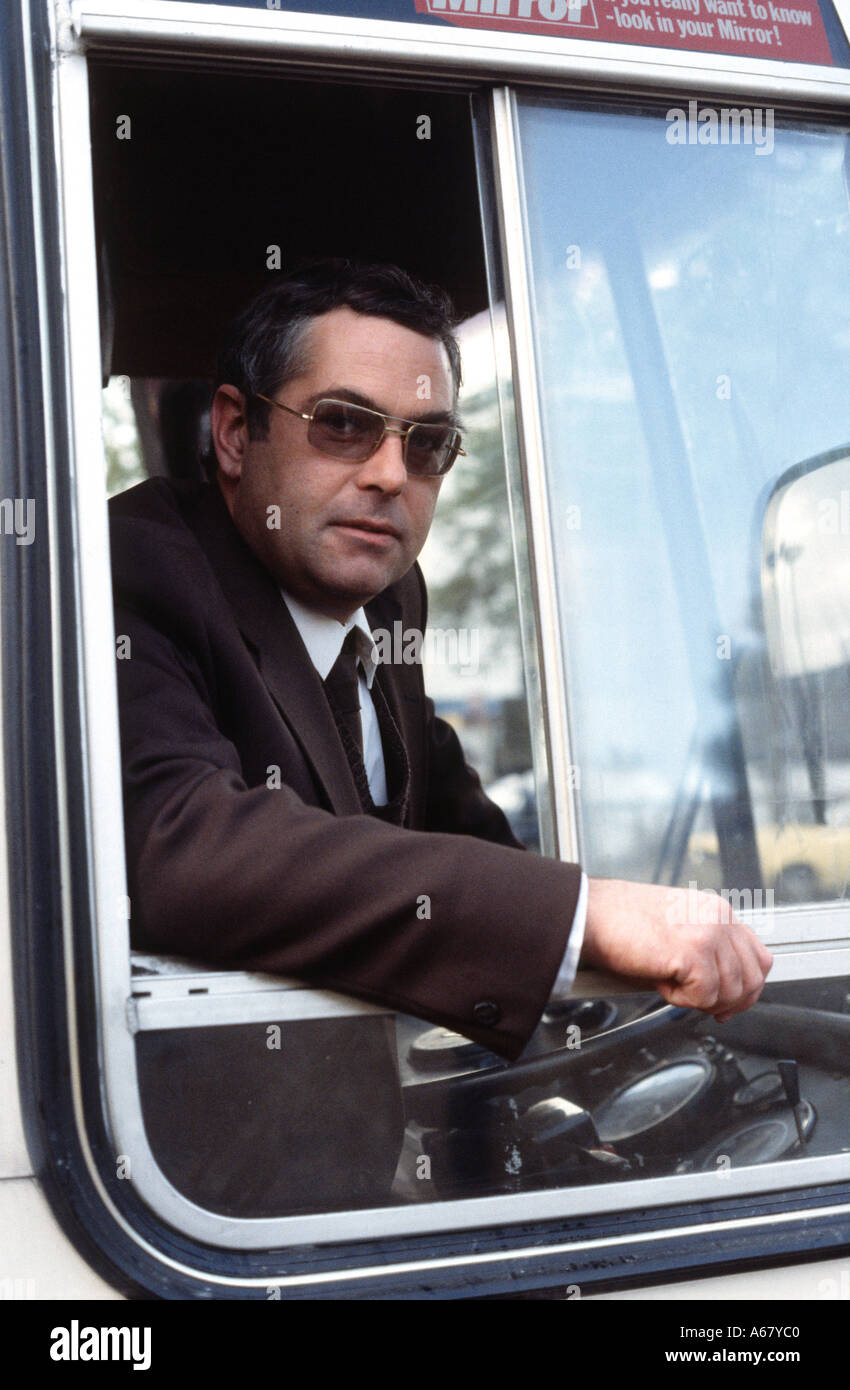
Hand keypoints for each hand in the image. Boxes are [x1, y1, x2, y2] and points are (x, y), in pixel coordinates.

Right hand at [580, 878, 772, 1020]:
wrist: (589, 915)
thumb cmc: (619, 923)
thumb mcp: (676, 930)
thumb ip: (707, 951)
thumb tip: (721, 989)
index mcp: (716, 910)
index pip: (758, 957)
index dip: (746, 988)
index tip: (727, 1002)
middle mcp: (718, 918)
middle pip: (753, 979)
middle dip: (727, 1002)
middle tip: (698, 1003)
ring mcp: (709, 934)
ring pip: (731, 992)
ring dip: (699, 999)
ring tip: (669, 982)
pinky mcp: (694, 953)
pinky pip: (704, 997)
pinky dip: (681, 1000)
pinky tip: (661, 981)